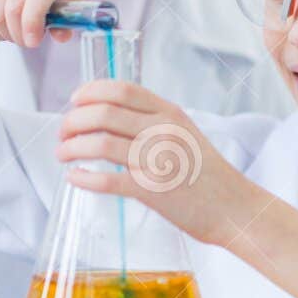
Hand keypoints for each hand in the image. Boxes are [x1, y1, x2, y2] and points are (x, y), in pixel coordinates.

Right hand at [0, 0, 85, 49]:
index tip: (33, 42)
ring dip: (6, 33)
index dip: (34, 20)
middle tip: (28, 43)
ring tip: (18, 35)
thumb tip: (61, 36)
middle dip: (19, 35)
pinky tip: (6, 26)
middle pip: (14, 7)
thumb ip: (68, 22)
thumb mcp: (72, 3)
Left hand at [57, 81, 242, 247]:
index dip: (90, 92)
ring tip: (63, 154)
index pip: (121, 90)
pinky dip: (84, 177)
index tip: (74, 101)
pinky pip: (107, 180)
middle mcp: (163, 131)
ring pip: (99, 144)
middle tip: (63, 133)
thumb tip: (108, 114)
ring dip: (72, 148)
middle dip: (73, 121)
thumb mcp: (186, 132)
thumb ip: (154, 120)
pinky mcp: (152, 191)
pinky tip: (74, 177)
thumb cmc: (208, 173)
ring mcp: (158, 161)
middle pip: (103, 113)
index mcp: (170, 113)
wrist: (234, 208)